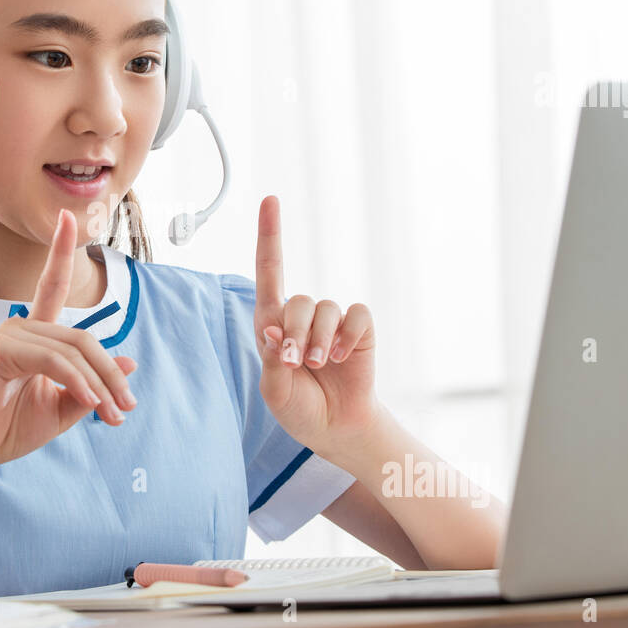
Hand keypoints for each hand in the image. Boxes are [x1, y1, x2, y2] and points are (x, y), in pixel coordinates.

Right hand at [0, 208, 138, 472]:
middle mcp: (20, 326)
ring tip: (111, 414)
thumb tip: (129, 362)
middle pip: (84, 339)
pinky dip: (78, 381)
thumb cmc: (7, 427)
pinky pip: (54, 361)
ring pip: (73, 351)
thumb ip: (90, 386)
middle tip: (126, 408)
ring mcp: (8, 335)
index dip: (60, 249)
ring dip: (99, 385)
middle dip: (111, 374)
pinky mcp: (0, 352)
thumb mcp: (60, 408)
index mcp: (34, 335)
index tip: (69, 215)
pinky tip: (89, 402)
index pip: (50, 284)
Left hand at [254, 195, 380, 458]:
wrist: (336, 428)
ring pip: (324, 309)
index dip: (270, 234)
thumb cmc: (299, 408)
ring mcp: (331, 320)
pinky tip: (343, 357)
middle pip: (296, 301)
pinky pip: (356, 315)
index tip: (270, 199)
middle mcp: (300, 315)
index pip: (269, 271)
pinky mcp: (359, 329)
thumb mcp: (275, 391)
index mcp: (272, 323)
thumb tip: (271, 329)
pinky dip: (348, 335)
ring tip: (320, 366)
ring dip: (320, 340)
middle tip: (296, 363)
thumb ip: (271, 361)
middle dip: (294, 334)